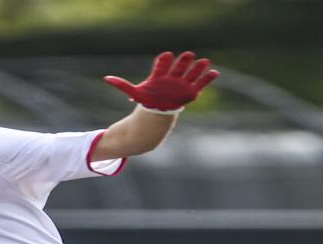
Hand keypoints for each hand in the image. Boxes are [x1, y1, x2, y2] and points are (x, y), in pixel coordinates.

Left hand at [103, 51, 218, 111]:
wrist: (159, 108)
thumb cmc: (148, 98)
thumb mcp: (136, 93)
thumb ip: (123, 85)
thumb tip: (107, 79)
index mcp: (159, 75)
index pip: (162, 65)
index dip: (164, 61)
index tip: (166, 55)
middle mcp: (173, 77)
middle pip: (179, 67)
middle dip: (183, 62)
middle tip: (188, 55)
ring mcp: (183, 83)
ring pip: (191, 74)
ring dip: (198, 68)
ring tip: (205, 61)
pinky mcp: (191, 91)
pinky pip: (201, 84)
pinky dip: (208, 79)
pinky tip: (215, 72)